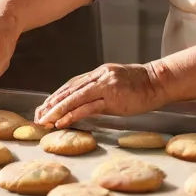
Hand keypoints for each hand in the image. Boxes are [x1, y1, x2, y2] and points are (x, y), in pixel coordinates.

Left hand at [34, 62, 162, 127]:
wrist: (158, 82)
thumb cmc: (140, 85)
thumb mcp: (116, 82)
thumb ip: (101, 88)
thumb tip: (87, 100)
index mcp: (98, 73)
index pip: (71, 85)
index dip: (56, 95)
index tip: (44, 106)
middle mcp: (98, 77)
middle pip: (69, 90)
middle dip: (51, 103)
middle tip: (38, 115)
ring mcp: (104, 86)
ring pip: (74, 98)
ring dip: (57, 110)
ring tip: (45, 121)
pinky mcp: (111, 98)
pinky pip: (87, 108)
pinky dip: (72, 115)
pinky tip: (61, 122)